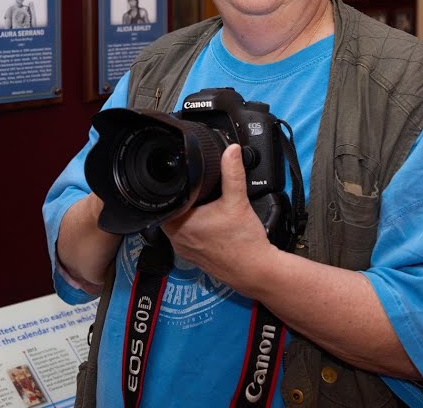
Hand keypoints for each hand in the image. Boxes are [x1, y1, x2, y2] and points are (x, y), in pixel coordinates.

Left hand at [160, 144, 270, 287]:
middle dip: (183, 200)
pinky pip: (185, 237)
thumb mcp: (237, 200)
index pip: (166, 199)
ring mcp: (183, 250)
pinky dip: (193, 228)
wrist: (256, 271)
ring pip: (176, 225)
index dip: (174, 187)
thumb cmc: (244, 242)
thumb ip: (232, 172)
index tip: (183, 180)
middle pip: (170, 210)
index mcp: (180, 223)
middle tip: (197, 192)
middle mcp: (176, 239)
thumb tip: (231, 151)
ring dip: (186, 214)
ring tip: (202, 206)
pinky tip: (208, 224)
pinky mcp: (192, 257)